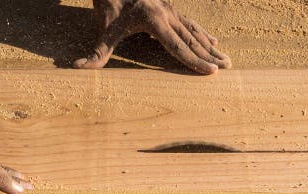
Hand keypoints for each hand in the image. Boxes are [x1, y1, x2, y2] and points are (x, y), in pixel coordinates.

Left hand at [74, 0, 230, 74]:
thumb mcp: (103, 26)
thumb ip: (96, 52)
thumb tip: (79, 68)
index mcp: (153, 20)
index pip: (178, 47)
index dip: (195, 62)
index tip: (211, 73)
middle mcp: (166, 13)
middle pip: (192, 40)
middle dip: (210, 56)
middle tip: (228, 68)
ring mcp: (170, 8)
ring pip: (195, 31)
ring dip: (211, 46)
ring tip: (227, 58)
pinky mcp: (168, 6)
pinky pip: (190, 22)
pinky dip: (202, 32)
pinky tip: (212, 40)